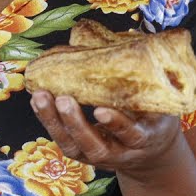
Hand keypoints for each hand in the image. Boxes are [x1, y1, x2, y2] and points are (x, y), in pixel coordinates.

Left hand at [29, 90, 182, 178]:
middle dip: (76, 123)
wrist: (151, 152)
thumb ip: (145, 82)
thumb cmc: (154, 118)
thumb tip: (128, 39)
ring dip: (54, 121)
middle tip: (63, 99)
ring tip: (40, 96)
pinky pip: (62, 139)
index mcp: (144, 139)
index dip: (117, 124)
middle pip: (94, 146)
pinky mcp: (81, 153)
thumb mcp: (159, 103)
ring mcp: (98, 156)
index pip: (131, 135)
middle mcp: (120, 153)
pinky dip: (48, 119)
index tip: (102, 109)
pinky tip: (36, 100)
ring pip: (73, 146)